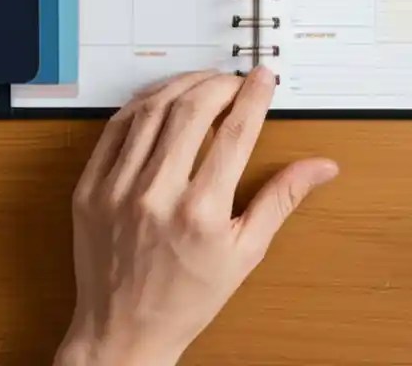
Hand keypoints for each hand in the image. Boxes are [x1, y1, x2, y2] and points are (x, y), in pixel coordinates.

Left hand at [54, 68, 338, 365]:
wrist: (124, 332)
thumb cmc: (187, 298)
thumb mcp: (246, 253)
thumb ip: (281, 199)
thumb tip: (321, 167)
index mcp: (201, 213)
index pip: (235, 133)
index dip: (254, 96)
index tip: (264, 79)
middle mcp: (156, 196)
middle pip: (192, 111)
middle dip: (220, 84)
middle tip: (236, 81)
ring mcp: (117, 190)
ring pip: (151, 111)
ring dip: (182, 86)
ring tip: (203, 83)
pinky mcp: (90, 189)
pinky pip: (115, 129)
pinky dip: (141, 104)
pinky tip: (161, 100)